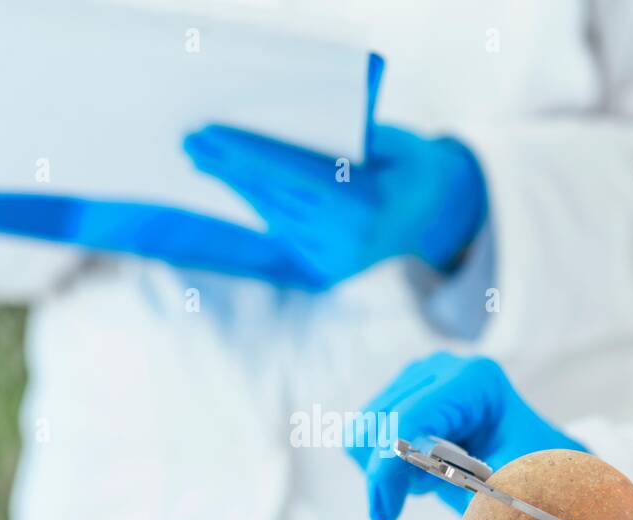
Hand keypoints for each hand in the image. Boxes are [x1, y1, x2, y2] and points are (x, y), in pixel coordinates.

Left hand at [183, 124, 487, 287]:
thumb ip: (346, 142)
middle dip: (230, 168)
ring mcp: (336, 262)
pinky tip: (236, 184)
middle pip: (274, 197)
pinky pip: (283, 232)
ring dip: (238, 188)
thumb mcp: (390, 142)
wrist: (441, 218)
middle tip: (191, 143)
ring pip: (273, 217)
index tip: (210, 134)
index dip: (247, 153)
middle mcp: (348, 242)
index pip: (292, 174)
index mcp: (366, 207)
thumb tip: (282, 135)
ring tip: (205, 160)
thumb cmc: (413, 166)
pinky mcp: (326, 273)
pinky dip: (259, 206)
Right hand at [347, 352, 584, 519]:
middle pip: (377, 424)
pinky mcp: (401, 391)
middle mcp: (439, 367)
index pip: (408, 421)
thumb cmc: (527, 470)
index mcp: (473, 381)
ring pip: (363, 431)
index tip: (385, 516)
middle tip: (427, 493)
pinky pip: (363, 434)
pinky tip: (420, 466)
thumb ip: (462, 491)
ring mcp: (417, 375)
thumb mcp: (506, 485)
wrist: (531, 454)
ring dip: (388, 468)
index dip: (387, 469)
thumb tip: (412, 504)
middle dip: (389, 473)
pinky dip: (384, 461)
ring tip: (430, 477)